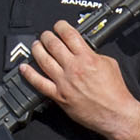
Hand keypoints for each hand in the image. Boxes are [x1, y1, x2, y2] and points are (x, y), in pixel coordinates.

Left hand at [18, 21, 139, 139]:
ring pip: (44, 60)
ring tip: (36, 45)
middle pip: (53, 45)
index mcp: (87, 57)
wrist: (115, 113)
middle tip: (45, 35)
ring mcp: (64, 82)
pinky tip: (24, 68)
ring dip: (37, 50)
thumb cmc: (115, 92)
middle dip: (47, 36)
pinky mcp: (59, 96)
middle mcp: (74, 68)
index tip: (59, 26)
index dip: (61, 26)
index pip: (69, 35)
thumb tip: (83, 50)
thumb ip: (94, 54)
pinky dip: (29, 74)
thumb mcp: (109, 64)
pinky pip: (39, 83)